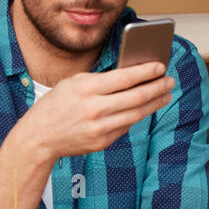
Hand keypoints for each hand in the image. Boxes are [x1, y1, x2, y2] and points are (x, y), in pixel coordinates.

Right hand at [18, 61, 175, 160]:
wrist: (38, 137)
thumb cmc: (56, 105)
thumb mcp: (73, 83)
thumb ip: (101, 79)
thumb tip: (133, 75)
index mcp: (86, 89)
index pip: (124, 78)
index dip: (146, 72)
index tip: (160, 66)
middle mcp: (94, 109)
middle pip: (136, 97)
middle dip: (157, 87)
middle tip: (169, 80)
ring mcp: (99, 128)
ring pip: (137, 113)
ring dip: (155, 103)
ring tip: (165, 94)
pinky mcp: (102, 142)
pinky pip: (127, 126)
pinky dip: (138, 115)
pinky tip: (146, 108)